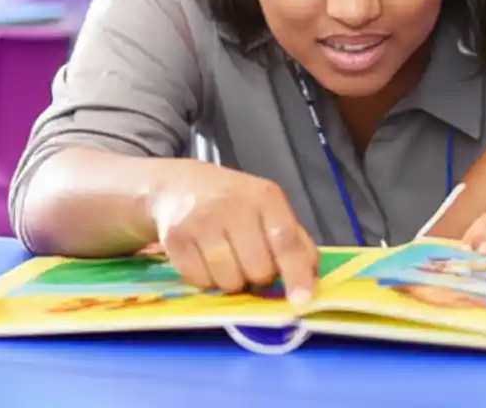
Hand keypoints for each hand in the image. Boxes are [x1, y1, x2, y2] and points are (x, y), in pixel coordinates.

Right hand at [148, 161, 318, 304]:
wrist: (176, 185)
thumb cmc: (232, 201)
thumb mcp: (267, 208)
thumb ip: (294, 240)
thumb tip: (310, 278)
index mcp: (265, 196)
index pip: (285, 240)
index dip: (296, 273)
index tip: (301, 300)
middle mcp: (233, 205)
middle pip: (258, 269)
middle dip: (258, 276)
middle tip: (249, 260)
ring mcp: (201, 221)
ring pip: (229, 281)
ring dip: (231, 281)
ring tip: (226, 259)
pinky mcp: (175, 239)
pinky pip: (200, 282)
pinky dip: (206, 280)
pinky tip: (204, 259)